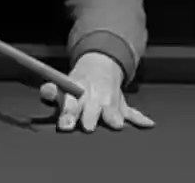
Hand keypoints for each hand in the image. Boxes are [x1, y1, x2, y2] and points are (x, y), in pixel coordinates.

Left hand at [39, 52, 153, 132]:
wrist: (100, 68)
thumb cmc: (79, 83)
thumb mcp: (63, 84)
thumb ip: (52, 91)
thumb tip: (46, 90)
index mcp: (79, 92)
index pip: (72, 104)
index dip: (69, 115)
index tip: (66, 124)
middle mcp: (95, 99)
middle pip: (92, 111)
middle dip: (91, 118)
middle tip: (89, 126)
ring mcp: (111, 103)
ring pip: (113, 113)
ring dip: (114, 118)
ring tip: (115, 125)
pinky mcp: (122, 108)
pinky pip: (133, 114)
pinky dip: (141, 119)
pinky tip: (148, 124)